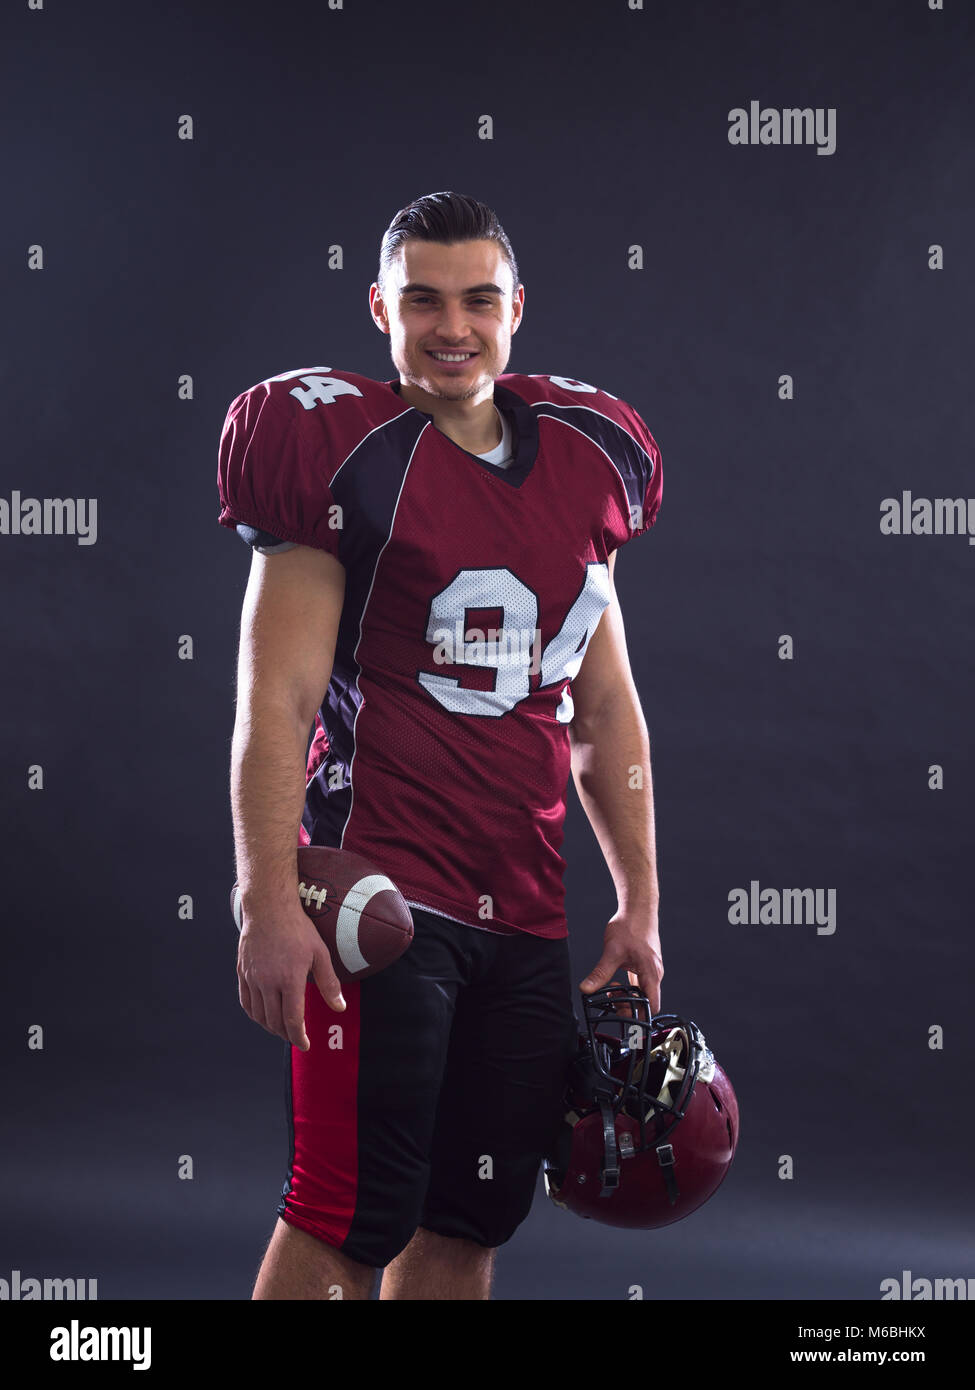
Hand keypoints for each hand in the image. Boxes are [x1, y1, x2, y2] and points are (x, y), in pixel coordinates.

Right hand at [237, 896, 345, 1050]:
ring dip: (270, 1027)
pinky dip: (255, 1014)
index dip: (299, 1037)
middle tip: (296, 1037)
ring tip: (282, 1028)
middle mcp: (268, 982)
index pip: (292, 1020)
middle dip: (286, 1035)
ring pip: (258, 1015)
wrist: (268, 907)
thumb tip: (339, 1007)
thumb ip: (329, 983)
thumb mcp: (320, 954)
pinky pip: (246, 1002)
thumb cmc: (297, 928)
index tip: (306, 1045)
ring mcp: (252, 977)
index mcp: (289, 979)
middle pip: (274, 1022)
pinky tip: (263, 1015)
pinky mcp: (242, 972)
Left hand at [579, 908, 662, 1014]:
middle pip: (646, 1003)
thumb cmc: (630, 926)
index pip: (652, 1006)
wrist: (638, 909)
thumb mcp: (612, 951)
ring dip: (627, 997)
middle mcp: (654, 975)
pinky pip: (639, 986)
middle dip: (629, 1007)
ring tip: (611, 989)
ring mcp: (650, 971)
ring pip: (642, 995)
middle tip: (611, 999)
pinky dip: (628, 989)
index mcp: (651, 974)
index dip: (640, 1015)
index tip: (623, 1014)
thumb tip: (586, 989)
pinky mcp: (645, 967)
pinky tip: (614, 983)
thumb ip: (600, 973)